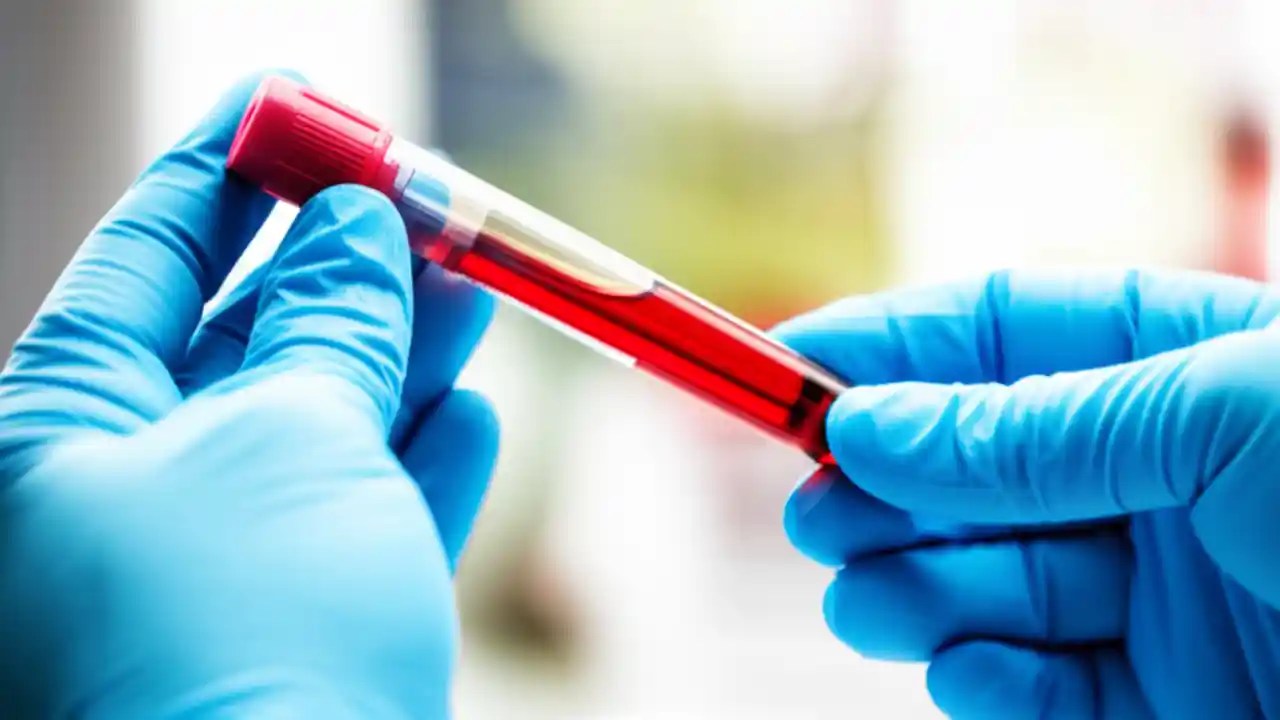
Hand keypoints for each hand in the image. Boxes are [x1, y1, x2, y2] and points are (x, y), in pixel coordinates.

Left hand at [0, 73, 495, 716]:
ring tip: (476, 273)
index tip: (292, 105)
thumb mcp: (286, 437)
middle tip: (420, 191)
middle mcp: (115, 500)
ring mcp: (213, 571)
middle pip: (241, 337)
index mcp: (49, 438)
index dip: (226, 170)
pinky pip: (360, 516)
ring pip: (318, 424)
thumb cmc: (239, 641)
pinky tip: (476, 403)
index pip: (143, 258)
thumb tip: (363, 227)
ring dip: (403, 347)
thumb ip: (328, 321)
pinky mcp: (298, 631)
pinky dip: (422, 455)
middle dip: (339, 261)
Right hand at [776, 270, 1279, 718]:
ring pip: (990, 582)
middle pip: (973, 469)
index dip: (885, 345)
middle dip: (883, 491)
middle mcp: (1157, 473)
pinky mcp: (1170, 697)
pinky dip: (987, 680)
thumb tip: (866, 427)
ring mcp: (1161, 592)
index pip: (997, 331)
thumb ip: (1036, 431)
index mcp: (1179, 362)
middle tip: (818, 518)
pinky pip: (1042, 688)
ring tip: (866, 606)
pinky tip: (965, 669)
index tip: (781, 367)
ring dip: (914, 594)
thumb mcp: (1215, 418)